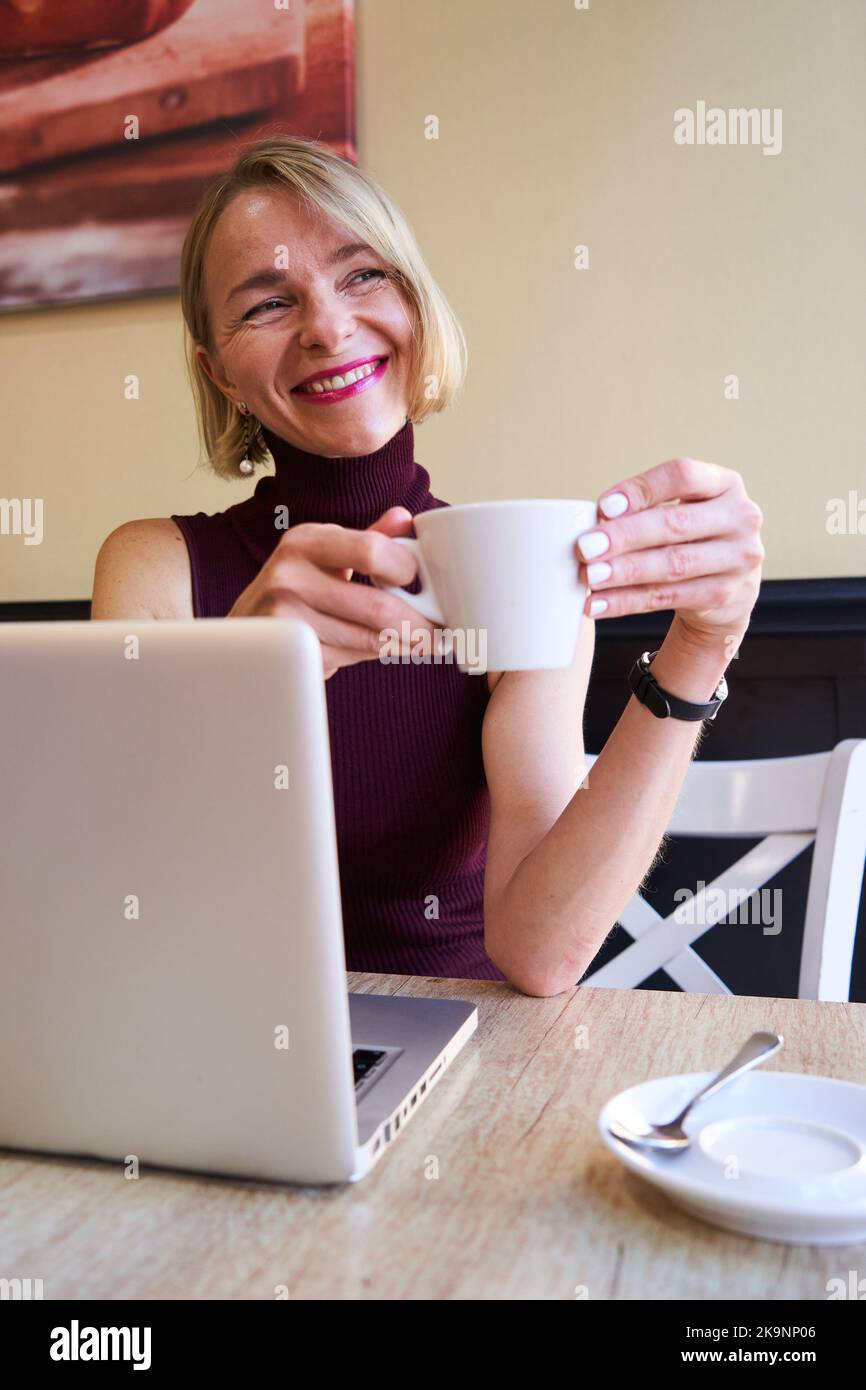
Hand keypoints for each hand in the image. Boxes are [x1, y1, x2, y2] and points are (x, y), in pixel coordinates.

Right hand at [226, 507, 437, 678]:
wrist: (245, 631)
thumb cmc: (295, 588)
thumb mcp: (324, 554)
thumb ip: (368, 537)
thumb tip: (407, 519)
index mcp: (306, 541)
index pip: (373, 550)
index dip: (408, 570)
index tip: (422, 582)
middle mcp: (290, 575)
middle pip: (378, 607)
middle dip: (419, 625)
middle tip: (439, 633)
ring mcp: (287, 618)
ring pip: (370, 639)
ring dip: (401, 645)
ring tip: (417, 643)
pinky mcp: (292, 653)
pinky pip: (352, 658)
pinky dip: (372, 656)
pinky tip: (379, 649)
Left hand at [574, 457, 763, 647]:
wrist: (728, 588)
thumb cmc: (692, 538)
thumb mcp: (681, 511)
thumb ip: (646, 509)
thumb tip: (595, 521)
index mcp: (725, 484)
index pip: (683, 476)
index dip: (641, 489)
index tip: (602, 506)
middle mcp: (740, 517)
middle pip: (675, 523)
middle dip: (624, 536)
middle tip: (585, 547)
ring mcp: (738, 558)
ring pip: (672, 564)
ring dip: (624, 572)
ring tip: (589, 577)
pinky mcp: (726, 595)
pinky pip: (668, 598)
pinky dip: (628, 601)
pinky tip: (599, 603)